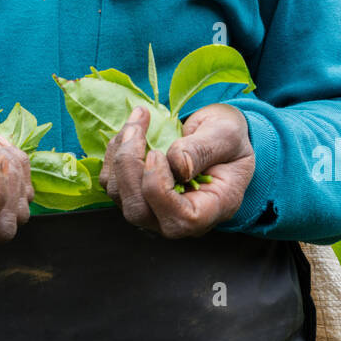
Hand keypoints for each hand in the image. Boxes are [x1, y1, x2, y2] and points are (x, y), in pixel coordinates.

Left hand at [99, 103, 254, 238]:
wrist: (217, 136)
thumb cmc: (228, 138)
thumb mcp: (227, 136)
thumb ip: (204, 149)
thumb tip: (177, 164)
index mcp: (209, 210)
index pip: (179, 220)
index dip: (159, 189)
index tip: (157, 152)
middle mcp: (177, 218)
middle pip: (139, 211)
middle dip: (129, 166)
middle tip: (138, 126)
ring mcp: (153, 209)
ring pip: (120, 195)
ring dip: (119, 154)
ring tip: (137, 120)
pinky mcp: (136, 194)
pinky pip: (112, 181)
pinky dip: (114, 152)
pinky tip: (131, 129)